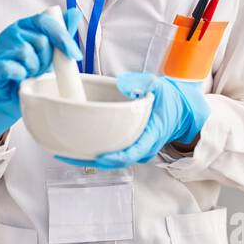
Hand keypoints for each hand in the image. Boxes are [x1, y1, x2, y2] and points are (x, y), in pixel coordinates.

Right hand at [0, 7, 82, 144]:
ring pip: (27, 54)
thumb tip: (75, 14)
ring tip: (28, 76)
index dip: (62, 36)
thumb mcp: (47, 54)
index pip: (45, 21)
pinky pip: (12, 67)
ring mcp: (0, 49)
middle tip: (39, 69)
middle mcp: (11, 33)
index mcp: (25, 27)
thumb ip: (60, 35)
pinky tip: (19, 79)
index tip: (74, 55)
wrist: (4, 99)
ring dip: (33, 70)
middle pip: (40, 40)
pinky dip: (20, 75)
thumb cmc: (26, 74)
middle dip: (46, 60)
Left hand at [57, 72, 209, 168]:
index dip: (116, 157)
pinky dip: (92, 153)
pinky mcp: (128, 146)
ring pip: (111, 160)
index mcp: (152, 135)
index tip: (100, 157)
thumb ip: (140, 83)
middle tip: (66, 156)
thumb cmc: (169, 99)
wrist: (180, 110)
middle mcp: (143, 147)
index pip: (134, 151)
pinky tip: (73, 148)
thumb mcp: (157, 85)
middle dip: (91, 160)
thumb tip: (122, 83)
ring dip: (87, 159)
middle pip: (116, 161)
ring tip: (62, 154)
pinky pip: (110, 154)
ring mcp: (136, 149)